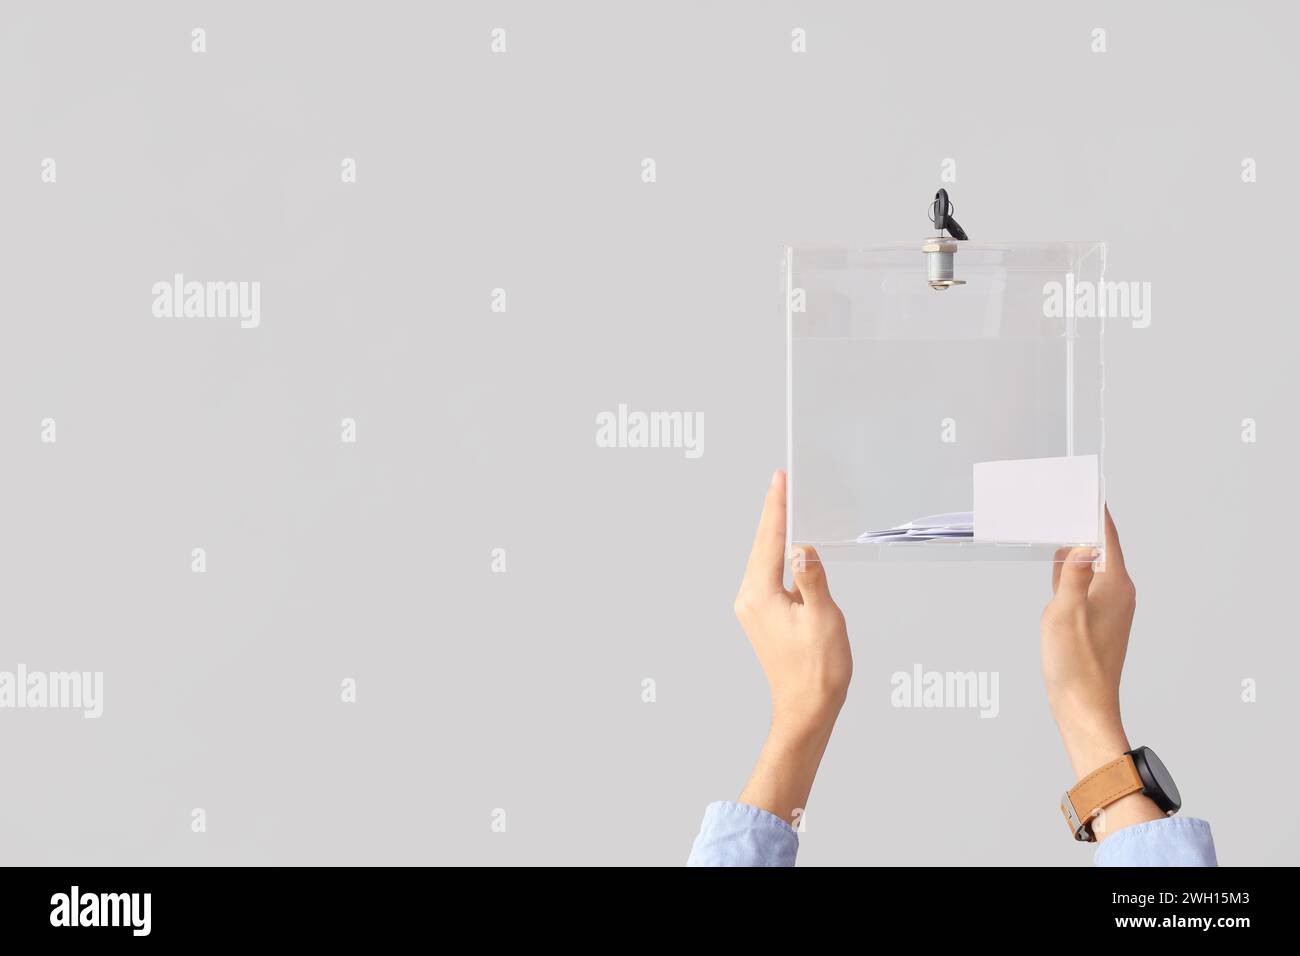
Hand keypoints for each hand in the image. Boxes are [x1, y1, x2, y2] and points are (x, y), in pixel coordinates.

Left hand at [733, 470, 851, 823]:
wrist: (806, 709)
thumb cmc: (818, 670)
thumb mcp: (823, 619)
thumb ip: (812, 579)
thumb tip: (802, 546)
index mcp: (760, 595)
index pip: (770, 541)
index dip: (777, 508)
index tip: (780, 480)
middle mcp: (749, 598)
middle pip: (762, 545)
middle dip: (773, 513)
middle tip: (781, 482)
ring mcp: (752, 608)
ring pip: (763, 559)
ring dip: (775, 533)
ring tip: (786, 504)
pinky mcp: (761, 615)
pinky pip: (768, 574)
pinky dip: (777, 554)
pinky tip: (788, 545)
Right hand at [1041, 507, 1162, 837]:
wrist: (1083, 710)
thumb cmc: (1075, 667)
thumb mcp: (1064, 613)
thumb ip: (1070, 574)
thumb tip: (1078, 542)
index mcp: (1115, 585)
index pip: (1105, 535)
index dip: (1092, 508)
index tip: (1083, 485)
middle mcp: (1117, 593)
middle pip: (1095, 547)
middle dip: (1074, 528)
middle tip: (1050, 506)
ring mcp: (1109, 608)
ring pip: (1086, 568)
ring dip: (1068, 556)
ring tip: (1047, 537)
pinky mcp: (1098, 621)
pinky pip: (1082, 587)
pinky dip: (1066, 578)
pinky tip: (1051, 581)